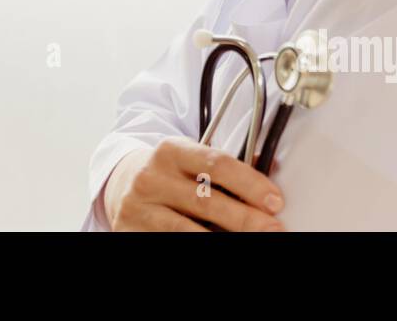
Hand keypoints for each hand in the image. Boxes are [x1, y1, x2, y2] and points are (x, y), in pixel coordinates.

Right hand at [103, 137, 284, 231]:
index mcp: (171, 151)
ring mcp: (139, 207)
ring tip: (251, 241)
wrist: (121, 184)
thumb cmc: (168, 174)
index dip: (250, 183)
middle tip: (273, 228)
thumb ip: (225, 167)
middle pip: (207, 200)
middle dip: (246, 218)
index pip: (216, 163)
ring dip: (226, 239)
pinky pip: (172, 242)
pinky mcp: (131, 231)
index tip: (275, 201)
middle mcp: (152, 177)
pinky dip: (199, 246)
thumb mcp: (191, 160)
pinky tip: (217, 245)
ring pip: (189, 230)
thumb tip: (271, 168)